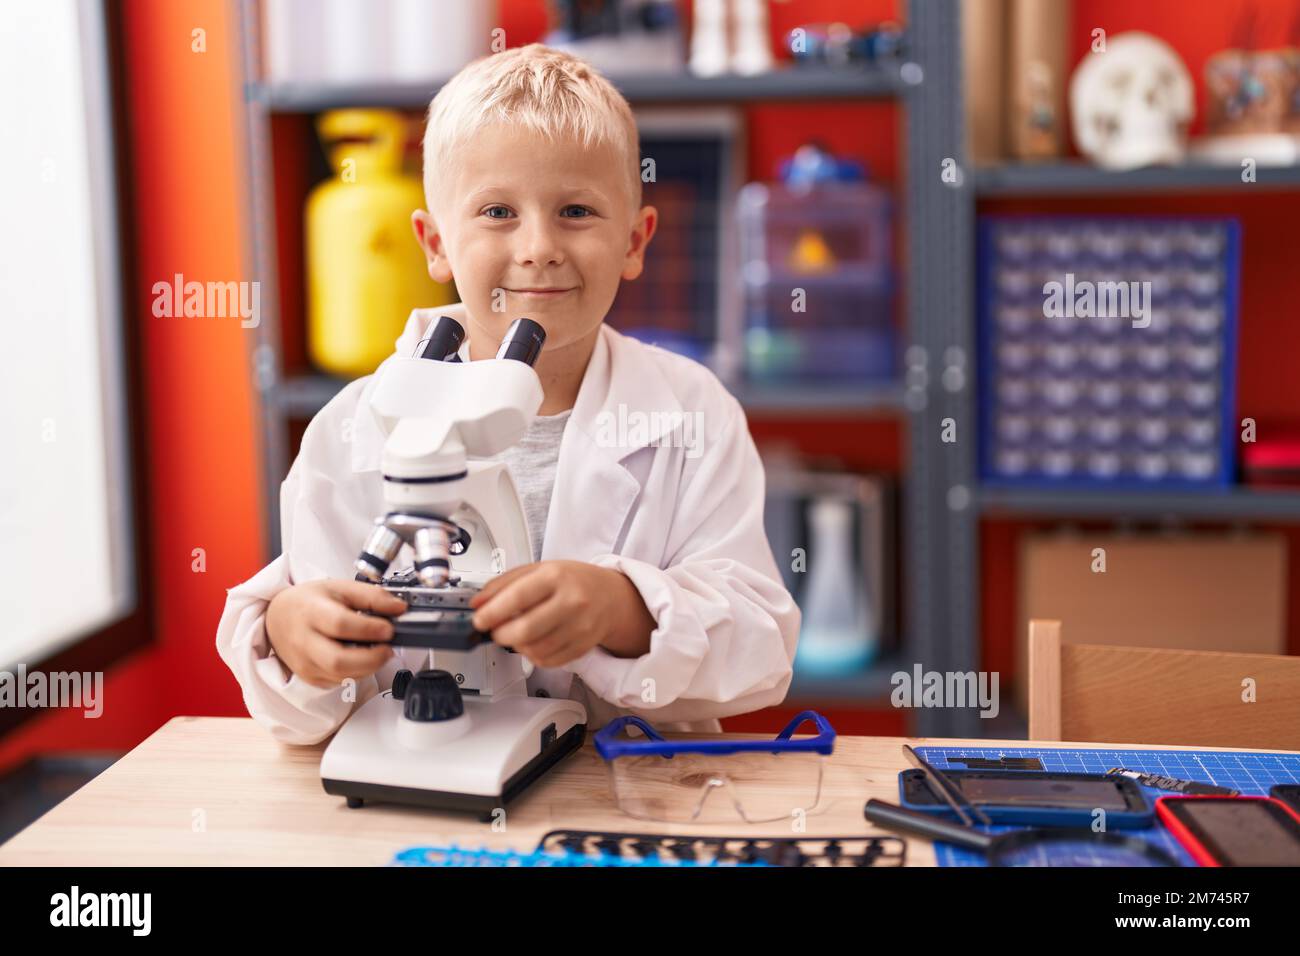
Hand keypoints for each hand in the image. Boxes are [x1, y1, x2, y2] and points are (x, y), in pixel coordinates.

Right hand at [265, 579, 407, 687]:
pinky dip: (358, 673)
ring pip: (342, 676)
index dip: (369, 629)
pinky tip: (362, 658)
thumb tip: (399, 607)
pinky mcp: (311, 678)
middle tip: (388, 648)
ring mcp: (305, 664)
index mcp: (310, 612)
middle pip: (338, 660)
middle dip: (372, 658)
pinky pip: (340, 682)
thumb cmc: (309, 602)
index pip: (340, 625)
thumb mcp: (340, 588)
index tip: (389, 628)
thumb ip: (372, 596)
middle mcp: (304, 642)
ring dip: (369, 667)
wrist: (278, 618)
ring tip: (378, 651)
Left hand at [469, 560, 655, 667]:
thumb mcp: (538, 570)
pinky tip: (533, 642)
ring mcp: (580, 627)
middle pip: (525, 630)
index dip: (492, 612)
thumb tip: (477, 603)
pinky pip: (547, 661)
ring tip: (516, 634)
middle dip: (500, 635)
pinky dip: (532, 655)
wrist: (610, 597)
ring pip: (534, 650)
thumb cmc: (572, 581)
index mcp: (556, 576)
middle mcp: (571, 602)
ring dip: (515, 646)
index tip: (479, 620)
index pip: (518, 597)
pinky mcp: (582, 647)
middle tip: (495, 631)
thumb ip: (504, 584)